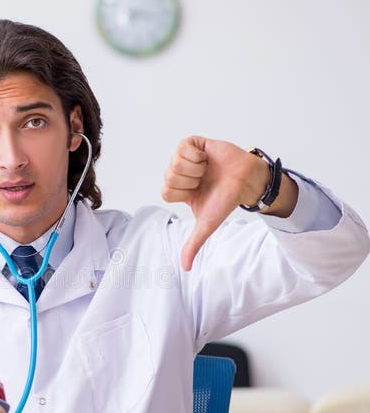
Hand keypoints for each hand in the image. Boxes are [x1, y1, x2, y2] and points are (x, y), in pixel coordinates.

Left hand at [161, 136, 287, 270]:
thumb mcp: (207, 225)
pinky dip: (197, 154)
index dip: (183, 193)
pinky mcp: (195, 144)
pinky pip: (184, 146)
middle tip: (204, 181)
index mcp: (180, 191)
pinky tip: (207, 159)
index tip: (198, 193)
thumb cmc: (227, 201)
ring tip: (207, 170)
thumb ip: (194, 244)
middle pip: (169, 176)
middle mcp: (181, 174)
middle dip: (190, 181)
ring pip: (175, 162)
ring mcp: (187, 158)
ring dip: (195, 168)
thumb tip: (186, 268)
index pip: (166, 191)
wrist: (246, 181)